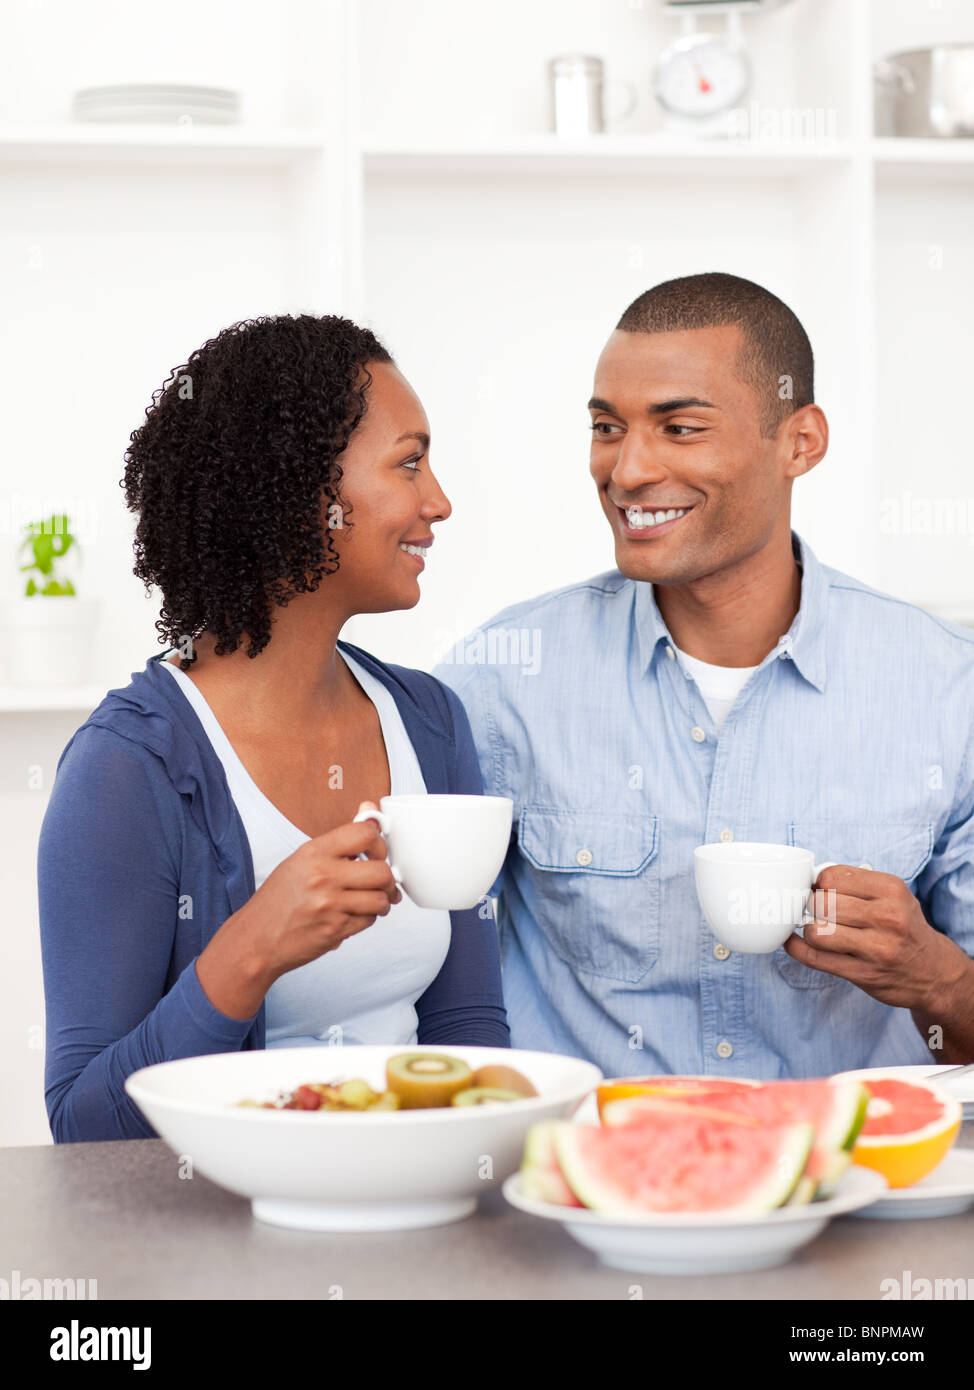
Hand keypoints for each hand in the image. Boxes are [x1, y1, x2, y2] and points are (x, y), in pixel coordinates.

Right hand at [197, 802, 401, 1017]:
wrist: (256, 939)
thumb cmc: (277, 900)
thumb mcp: (301, 861)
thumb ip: (339, 840)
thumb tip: (370, 809)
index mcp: (314, 853)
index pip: (364, 833)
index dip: (378, 842)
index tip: (376, 851)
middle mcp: (323, 876)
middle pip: (381, 870)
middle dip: (388, 878)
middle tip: (381, 881)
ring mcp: (330, 905)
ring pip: (381, 898)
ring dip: (382, 901)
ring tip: (371, 900)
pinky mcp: (335, 930)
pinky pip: (369, 920)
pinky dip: (367, 918)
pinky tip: (353, 915)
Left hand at [782, 864, 953, 1009]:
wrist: (934, 972)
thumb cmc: (904, 928)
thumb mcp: (892, 896)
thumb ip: (856, 884)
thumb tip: (809, 880)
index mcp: (891, 890)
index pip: (832, 877)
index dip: (818, 883)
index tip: (819, 891)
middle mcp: (887, 917)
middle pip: (821, 903)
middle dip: (811, 907)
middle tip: (816, 912)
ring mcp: (877, 948)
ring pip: (816, 932)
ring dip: (809, 930)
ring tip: (818, 930)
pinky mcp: (865, 974)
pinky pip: (816, 959)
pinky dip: (797, 949)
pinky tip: (796, 943)